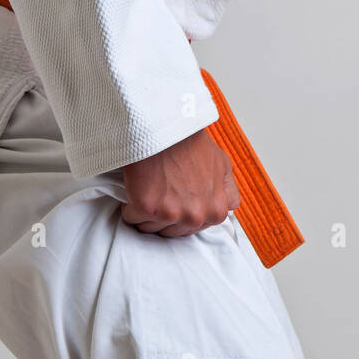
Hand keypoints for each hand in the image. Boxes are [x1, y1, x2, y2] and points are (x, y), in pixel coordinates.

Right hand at [121, 128, 240, 238]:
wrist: (165, 126)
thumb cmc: (190, 142)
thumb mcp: (223, 164)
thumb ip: (227, 190)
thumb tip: (227, 205)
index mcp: (217, 211)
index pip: (195, 228)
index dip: (183, 212)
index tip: (176, 200)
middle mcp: (196, 217)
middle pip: (173, 231)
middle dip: (166, 214)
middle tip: (161, 191)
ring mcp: (172, 214)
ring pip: (151, 228)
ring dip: (147, 213)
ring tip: (150, 187)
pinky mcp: (147, 208)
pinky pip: (132, 217)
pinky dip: (130, 206)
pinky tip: (138, 187)